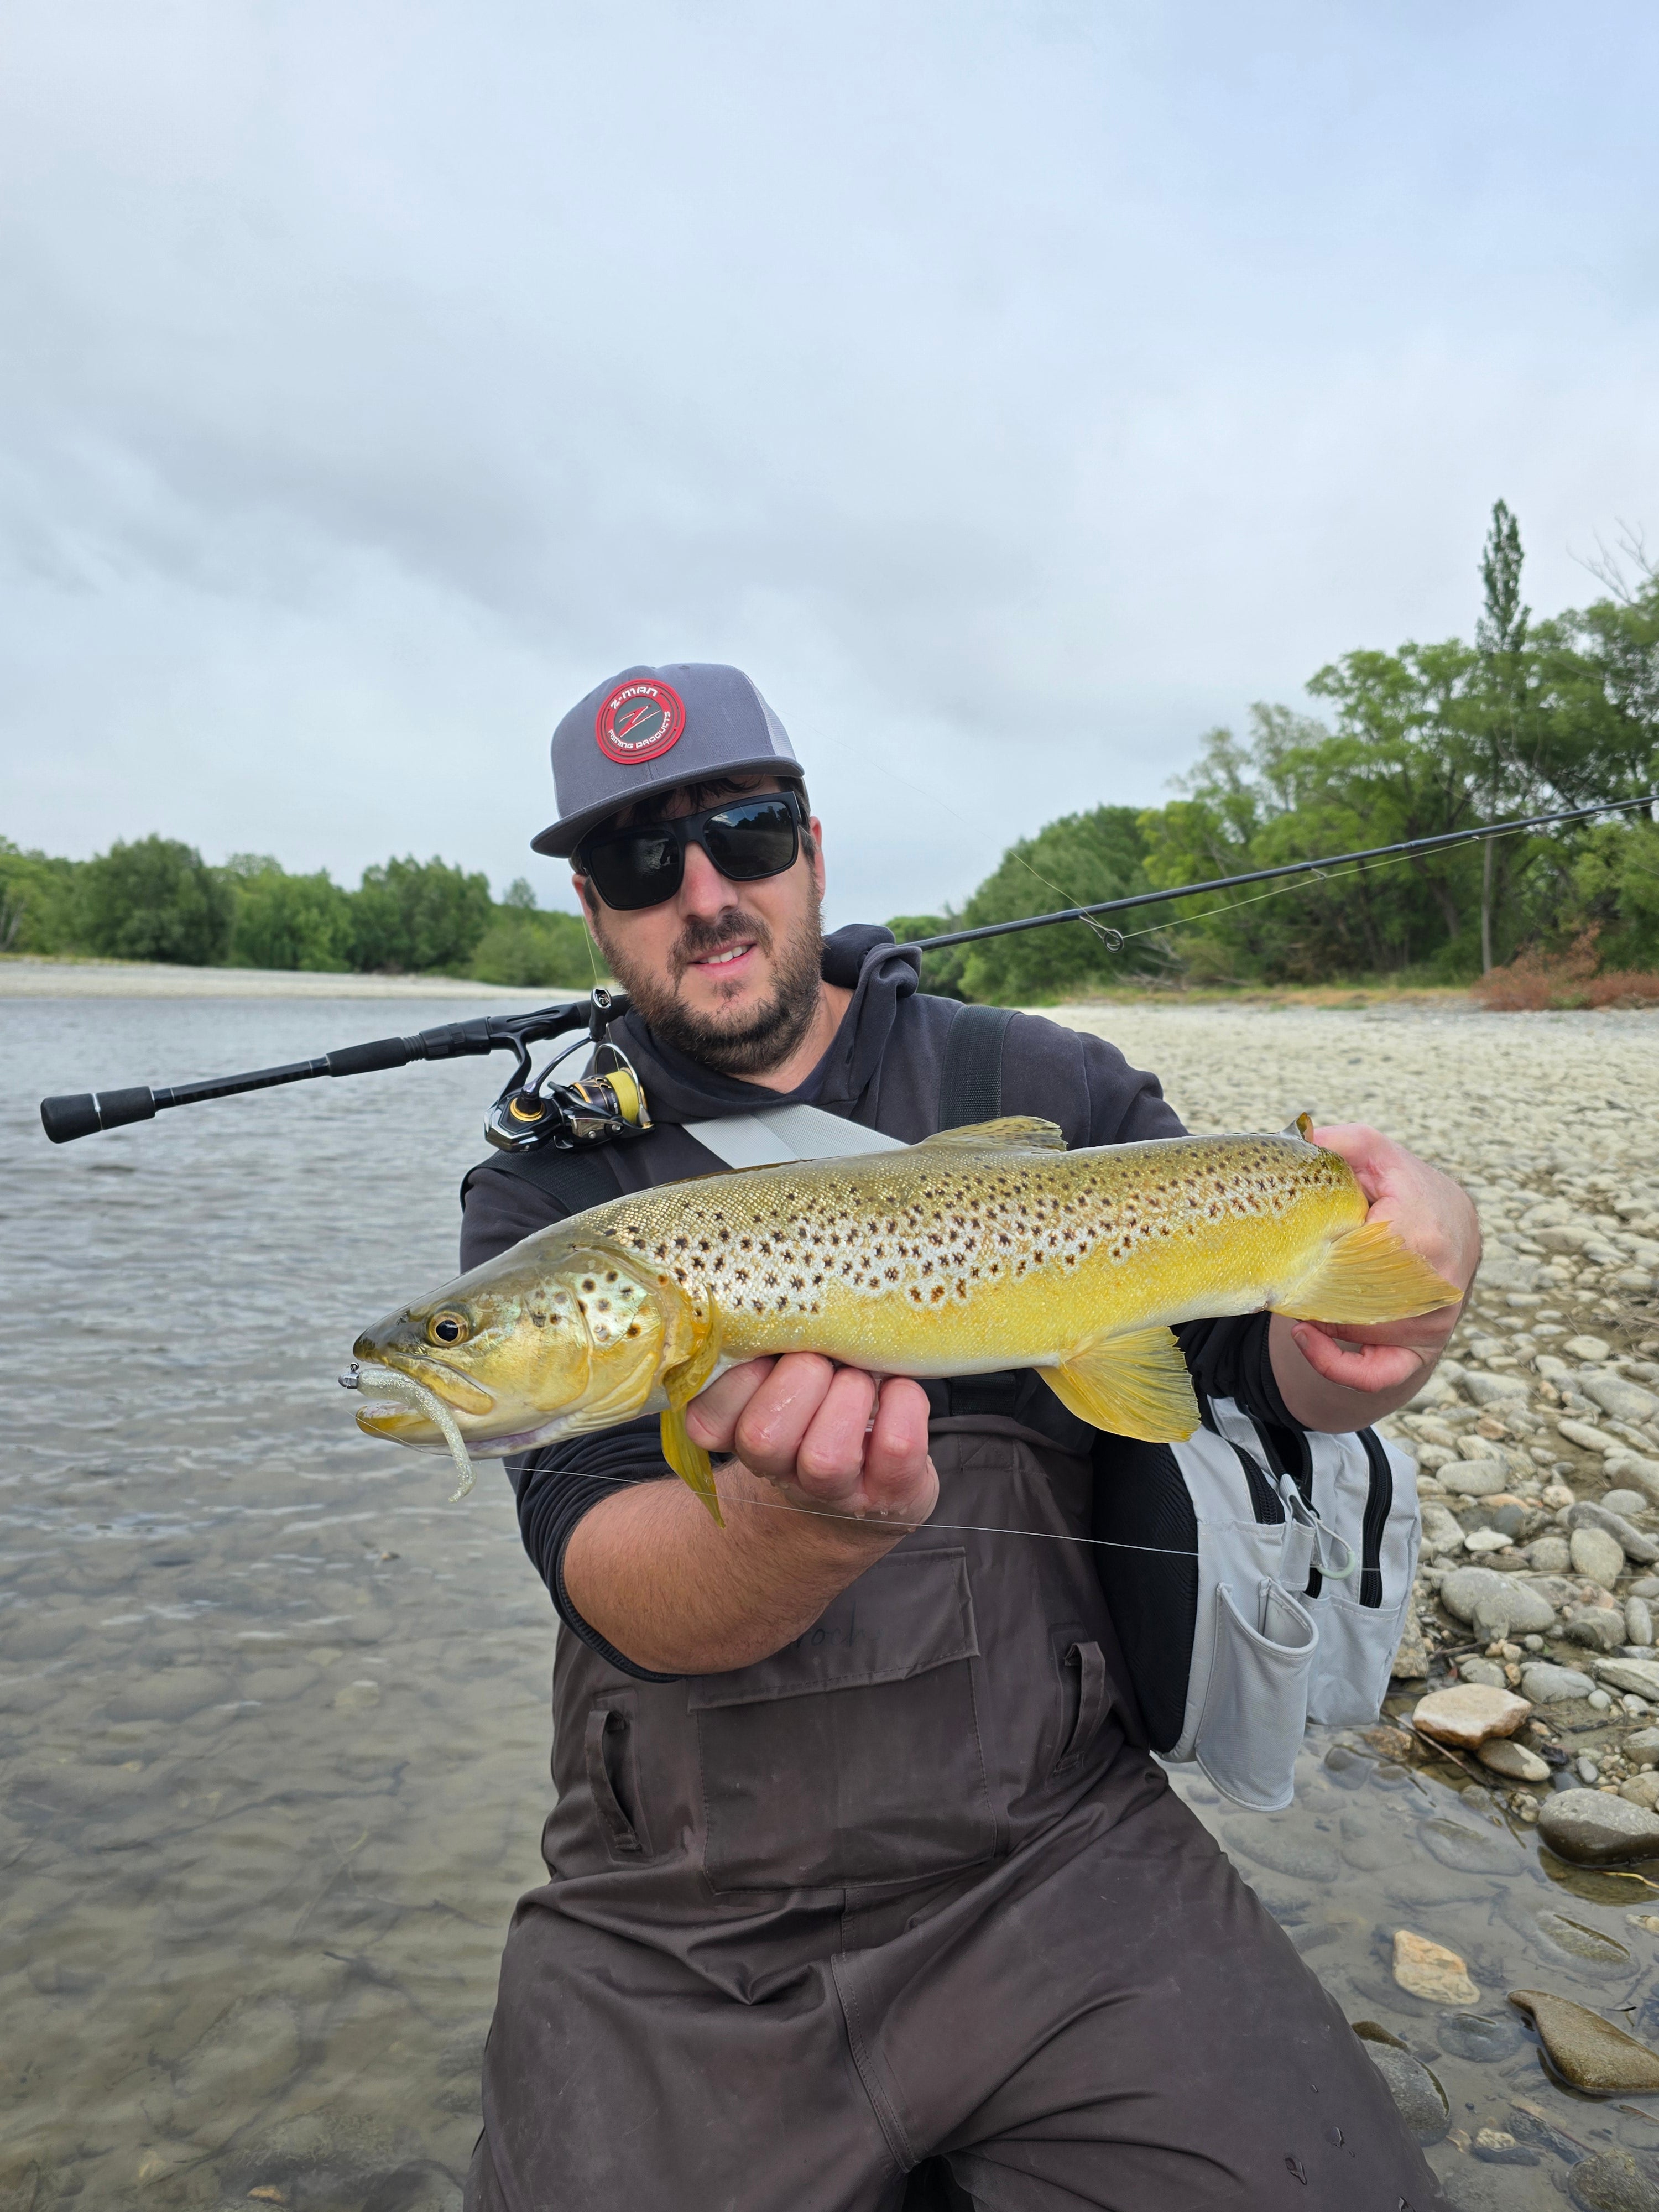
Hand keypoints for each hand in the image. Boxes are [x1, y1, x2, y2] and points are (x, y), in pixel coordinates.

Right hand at [685, 1354, 937, 1524]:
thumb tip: (781, 1284)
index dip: (739, 1374)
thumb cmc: (817, 1399)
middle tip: (823, 1360)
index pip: (707, 1418)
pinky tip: (898, 1390)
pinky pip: (895, 1446)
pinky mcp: (890, 1492)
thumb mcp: (777, 1365)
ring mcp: (833, 1491)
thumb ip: (766, 1337)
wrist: (873, 1476)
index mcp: (736, 1434)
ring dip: (850, 1396)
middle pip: (763, 1436)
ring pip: (826, 1456)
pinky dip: (903, 1403)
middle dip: (800, 1378)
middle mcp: (777, 1471)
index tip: (770, 1349)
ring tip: (861, 1378)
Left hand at [1287, 1122, 1479, 1400]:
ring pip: (1355, 1332)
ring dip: (1319, 1313)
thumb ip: (1346, 1142)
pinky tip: (1306, 1338)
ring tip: (1302, 1288)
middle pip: (1352, 1296)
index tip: (1300, 1235)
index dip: (1320, 1245)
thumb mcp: (1378, 1155)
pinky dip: (1335, 1365)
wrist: (1452, 1232)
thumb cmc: (1408, 1189)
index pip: (1357, 1251)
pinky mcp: (1418, 1352)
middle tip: (1290, 1266)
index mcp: (1423, 1234)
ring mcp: (1429, 1323)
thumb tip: (1305, 1137)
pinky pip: (1374, 1374)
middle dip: (1314, 1283)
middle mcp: (1433, 1284)